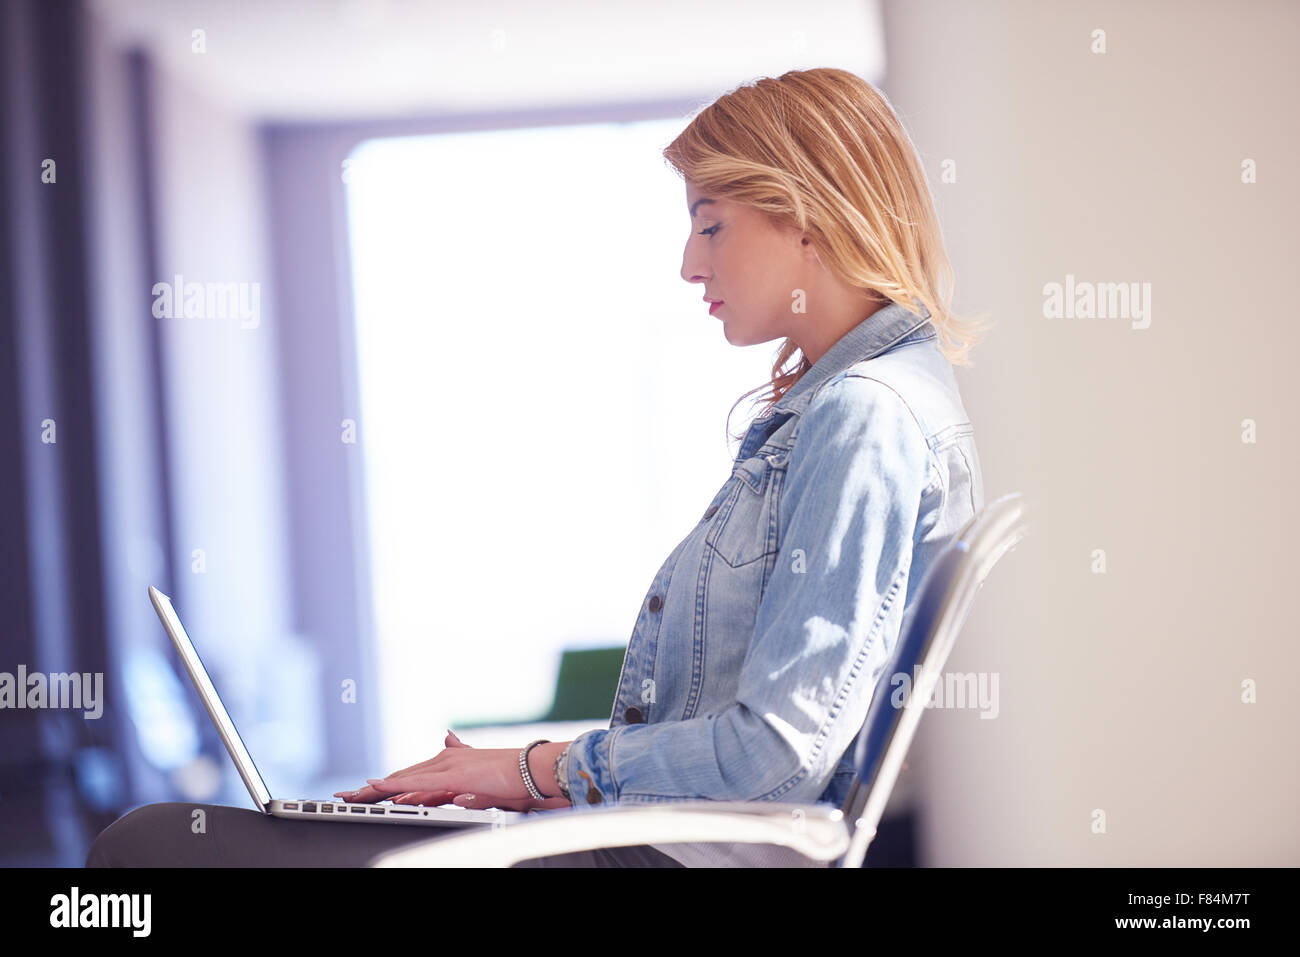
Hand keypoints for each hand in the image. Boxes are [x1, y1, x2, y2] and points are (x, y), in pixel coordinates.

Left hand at [333, 730, 569, 811]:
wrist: (531, 770)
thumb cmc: (511, 776)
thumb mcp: (481, 771)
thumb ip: (461, 753)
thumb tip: (447, 737)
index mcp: (449, 763)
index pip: (410, 774)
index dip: (386, 782)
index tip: (363, 790)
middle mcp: (444, 761)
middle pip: (399, 775)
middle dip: (370, 788)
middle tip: (343, 796)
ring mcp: (447, 767)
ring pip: (402, 777)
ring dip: (374, 788)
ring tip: (349, 796)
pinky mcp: (452, 776)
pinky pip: (417, 781)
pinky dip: (395, 783)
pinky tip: (377, 786)